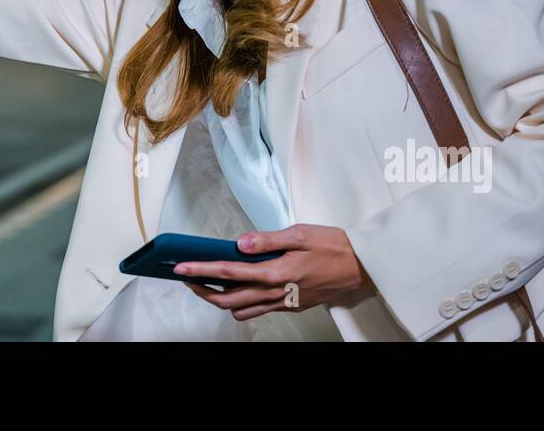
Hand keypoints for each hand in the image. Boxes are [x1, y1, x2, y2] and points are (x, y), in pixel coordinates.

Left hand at [175, 224, 373, 320]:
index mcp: (276, 273)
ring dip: (221, 299)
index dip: (201, 271)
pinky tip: (239, 286)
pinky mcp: (291, 305)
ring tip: (209, 283)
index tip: (181, 268)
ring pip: (241, 310)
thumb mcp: (300, 233)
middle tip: (187, 278)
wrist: (362, 268)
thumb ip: (267, 240)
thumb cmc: (333, 246)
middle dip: (202, 290)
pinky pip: (259, 310)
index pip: (229, 273)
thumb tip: (240, 243)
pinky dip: (242, 301)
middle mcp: (276, 292)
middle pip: (228, 300)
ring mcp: (283, 302)